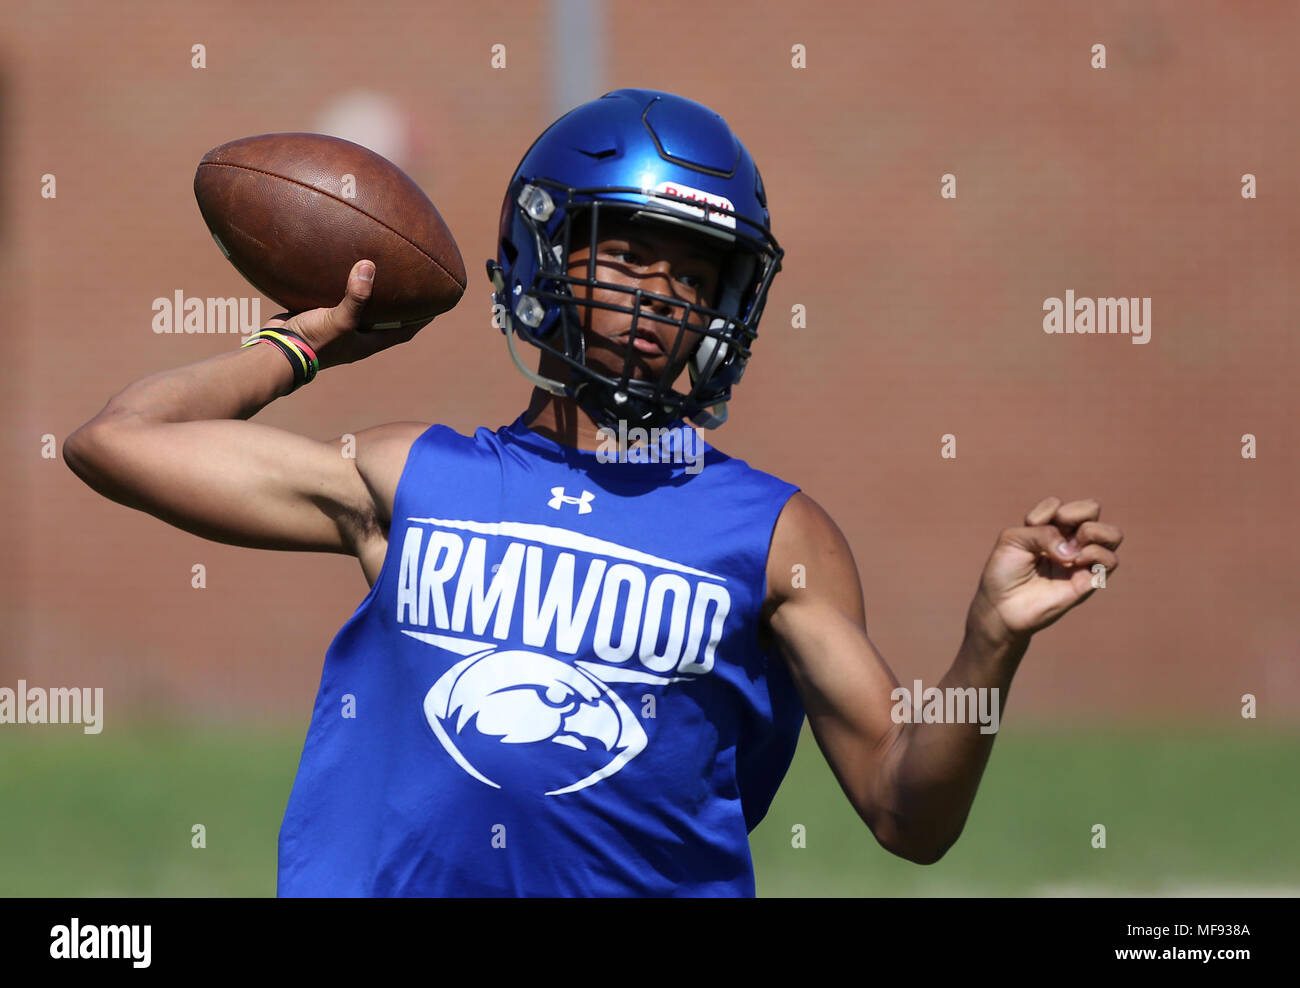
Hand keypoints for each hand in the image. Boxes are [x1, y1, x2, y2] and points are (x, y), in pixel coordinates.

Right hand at [261, 260, 431, 370]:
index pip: (403, 332)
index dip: (420, 320)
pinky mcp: (318, 317)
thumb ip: (357, 297)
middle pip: (385, 320)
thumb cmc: (313, 342)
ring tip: (379, 270)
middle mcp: (355, 336)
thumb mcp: (340, 319)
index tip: (436, 305)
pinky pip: (335, 299)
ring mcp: (336, 327)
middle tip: (410, 281)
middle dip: (397, 304)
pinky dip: (342, 287)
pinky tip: (342, 267)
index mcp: (367, 343)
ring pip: (359, 308)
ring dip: (369, 293)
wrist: (276, 351)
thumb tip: (370, 267)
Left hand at [967, 496, 1122, 646]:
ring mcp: (1081, 561)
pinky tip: (1075, 561)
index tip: (1031, 524)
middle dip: (1079, 512)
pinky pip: (1111, 561)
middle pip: (1093, 509)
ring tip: (1074, 546)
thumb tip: (1072, 551)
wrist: (1001, 606)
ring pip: (1112, 534)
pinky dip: (1097, 553)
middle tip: (1061, 527)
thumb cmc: (1004, 572)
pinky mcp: (1088, 582)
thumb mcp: (1014, 540)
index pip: (1063, 505)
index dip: (1051, 510)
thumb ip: (1043, 532)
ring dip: (1094, 531)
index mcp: (1050, 530)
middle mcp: (1069, 543)